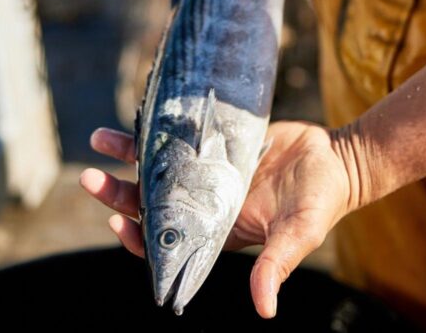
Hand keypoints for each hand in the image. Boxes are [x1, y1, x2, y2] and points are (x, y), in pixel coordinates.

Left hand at [81, 121, 355, 317]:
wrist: (336, 158)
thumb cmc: (319, 201)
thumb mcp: (298, 234)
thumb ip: (276, 266)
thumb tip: (265, 309)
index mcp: (217, 230)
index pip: (167, 242)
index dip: (139, 238)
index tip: (119, 224)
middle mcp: (205, 203)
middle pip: (150, 203)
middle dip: (118, 194)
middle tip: (90, 179)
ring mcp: (207, 172)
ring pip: (157, 167)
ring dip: (126, 157)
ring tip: (97, 140)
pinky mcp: (215, 142)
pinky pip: (178, 136)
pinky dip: (156, 129)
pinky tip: (134, 117)